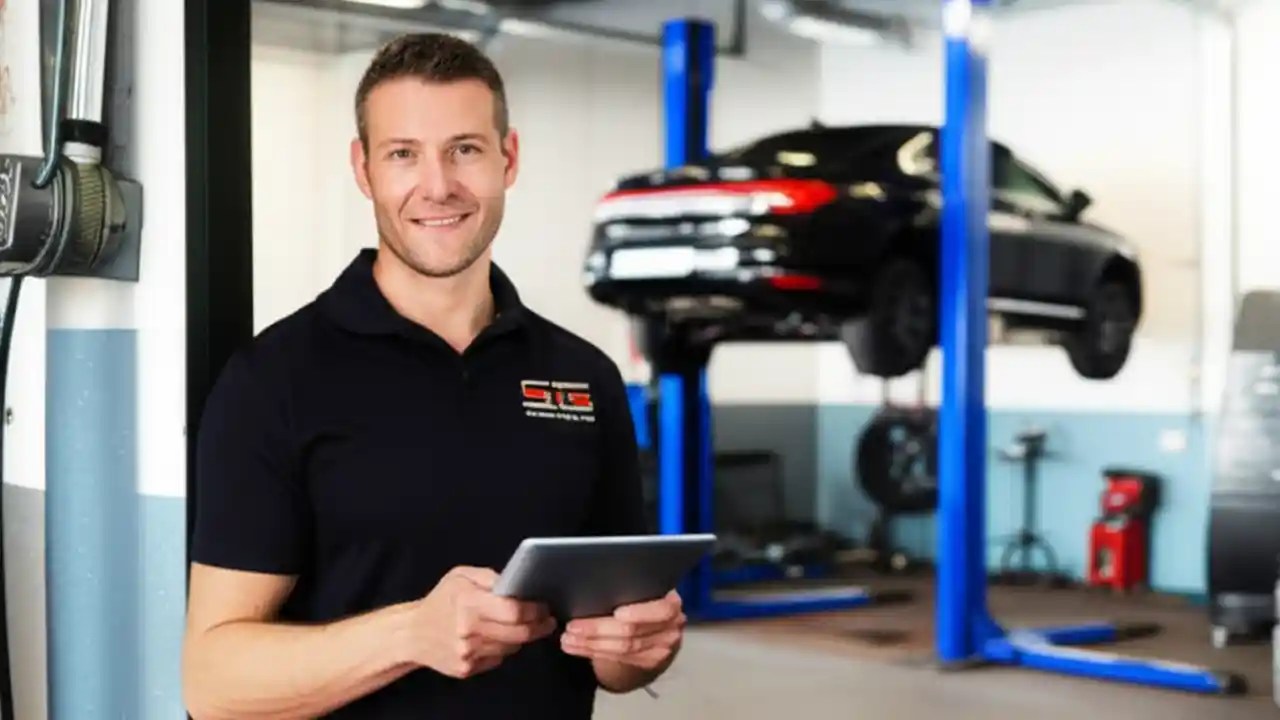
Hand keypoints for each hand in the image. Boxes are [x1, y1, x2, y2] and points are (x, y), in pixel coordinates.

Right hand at [409, 566, 556, 678]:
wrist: (411, 634)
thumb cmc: (440, 601)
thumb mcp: (460, 576)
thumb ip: (489, 577)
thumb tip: (516, 585)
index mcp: (468, 603)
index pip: (514, 611)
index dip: (534, 610)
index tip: (543, 606)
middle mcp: (468, 631)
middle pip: (519, 634)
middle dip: (538, 626)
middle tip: (547, 619)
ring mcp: (467, 653)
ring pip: (511, 647)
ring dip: (521, 637)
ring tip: (522, 626)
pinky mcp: (466, 669)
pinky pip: (498, 659)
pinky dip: (503, 648)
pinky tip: (496, 637)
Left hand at [559, 591, 684, 671]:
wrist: (657, 629)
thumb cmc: (642, 600)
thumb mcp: (643, 590)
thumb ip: (630, 588)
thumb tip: (596, 580)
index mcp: (671, 601)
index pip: (661, 609)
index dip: (638, 612)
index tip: (616, 613)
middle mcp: (672, 626)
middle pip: (633, 631)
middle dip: (598, 629)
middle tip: (572, 626)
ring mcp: (662, 647)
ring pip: (623, 648)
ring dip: (591, 644)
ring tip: (568, 639)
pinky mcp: (650, 662)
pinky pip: (619, 658)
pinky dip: (594, 652)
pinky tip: (577, 647)